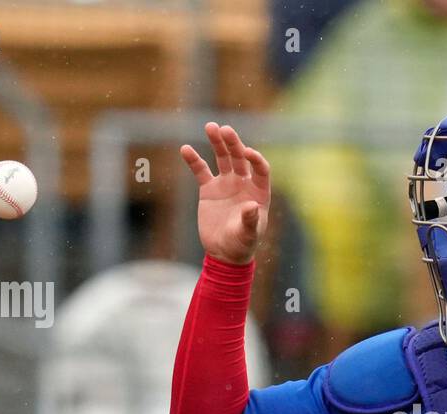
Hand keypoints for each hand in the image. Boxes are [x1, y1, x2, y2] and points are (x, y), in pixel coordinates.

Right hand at [180, 123, 270, 265]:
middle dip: (233, 144)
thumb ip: (249, 221)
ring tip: (210, 127)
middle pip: (240, 158)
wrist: (223, 253)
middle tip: (224, 129)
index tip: (248, 153)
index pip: (260, 169)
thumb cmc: (241, 245)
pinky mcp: (209, 189)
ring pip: (222, 158)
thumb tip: (250, 206)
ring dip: (217, 143)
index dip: (256, 160)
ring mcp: (226, 184)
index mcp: (259, 192)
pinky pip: (201, 171)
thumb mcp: (248, 235)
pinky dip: (194, 160)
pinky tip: (185, 149)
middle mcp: (244, 183)